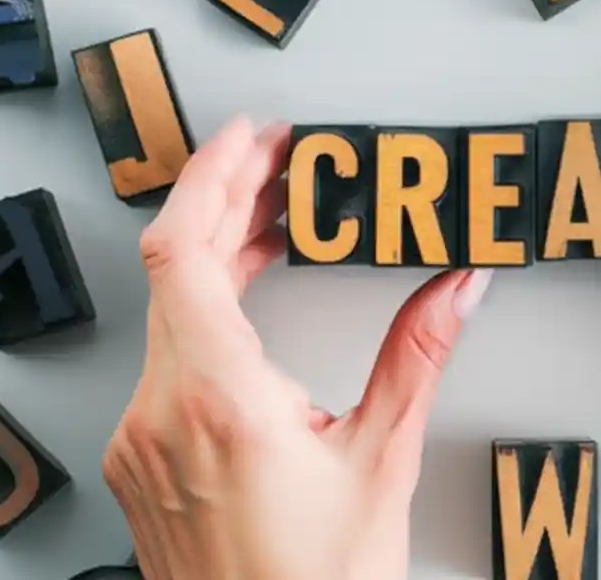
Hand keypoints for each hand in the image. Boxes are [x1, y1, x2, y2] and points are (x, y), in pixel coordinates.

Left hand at [101, 117, 492, 579]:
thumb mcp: (384, 460)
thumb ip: (419, 356)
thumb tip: (457, 287)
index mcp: (220, 404)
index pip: (184, 251)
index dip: (211, 178)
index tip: (250, 140)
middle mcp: (162, 415)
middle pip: (172, 268)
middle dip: (226, 201)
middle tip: (281, 165)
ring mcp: (143, 439)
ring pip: (167, 310)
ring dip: (216, 255)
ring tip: (275, 222)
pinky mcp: (144, 459)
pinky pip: (166, 354)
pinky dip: (205, 308)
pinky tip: (245, 299)